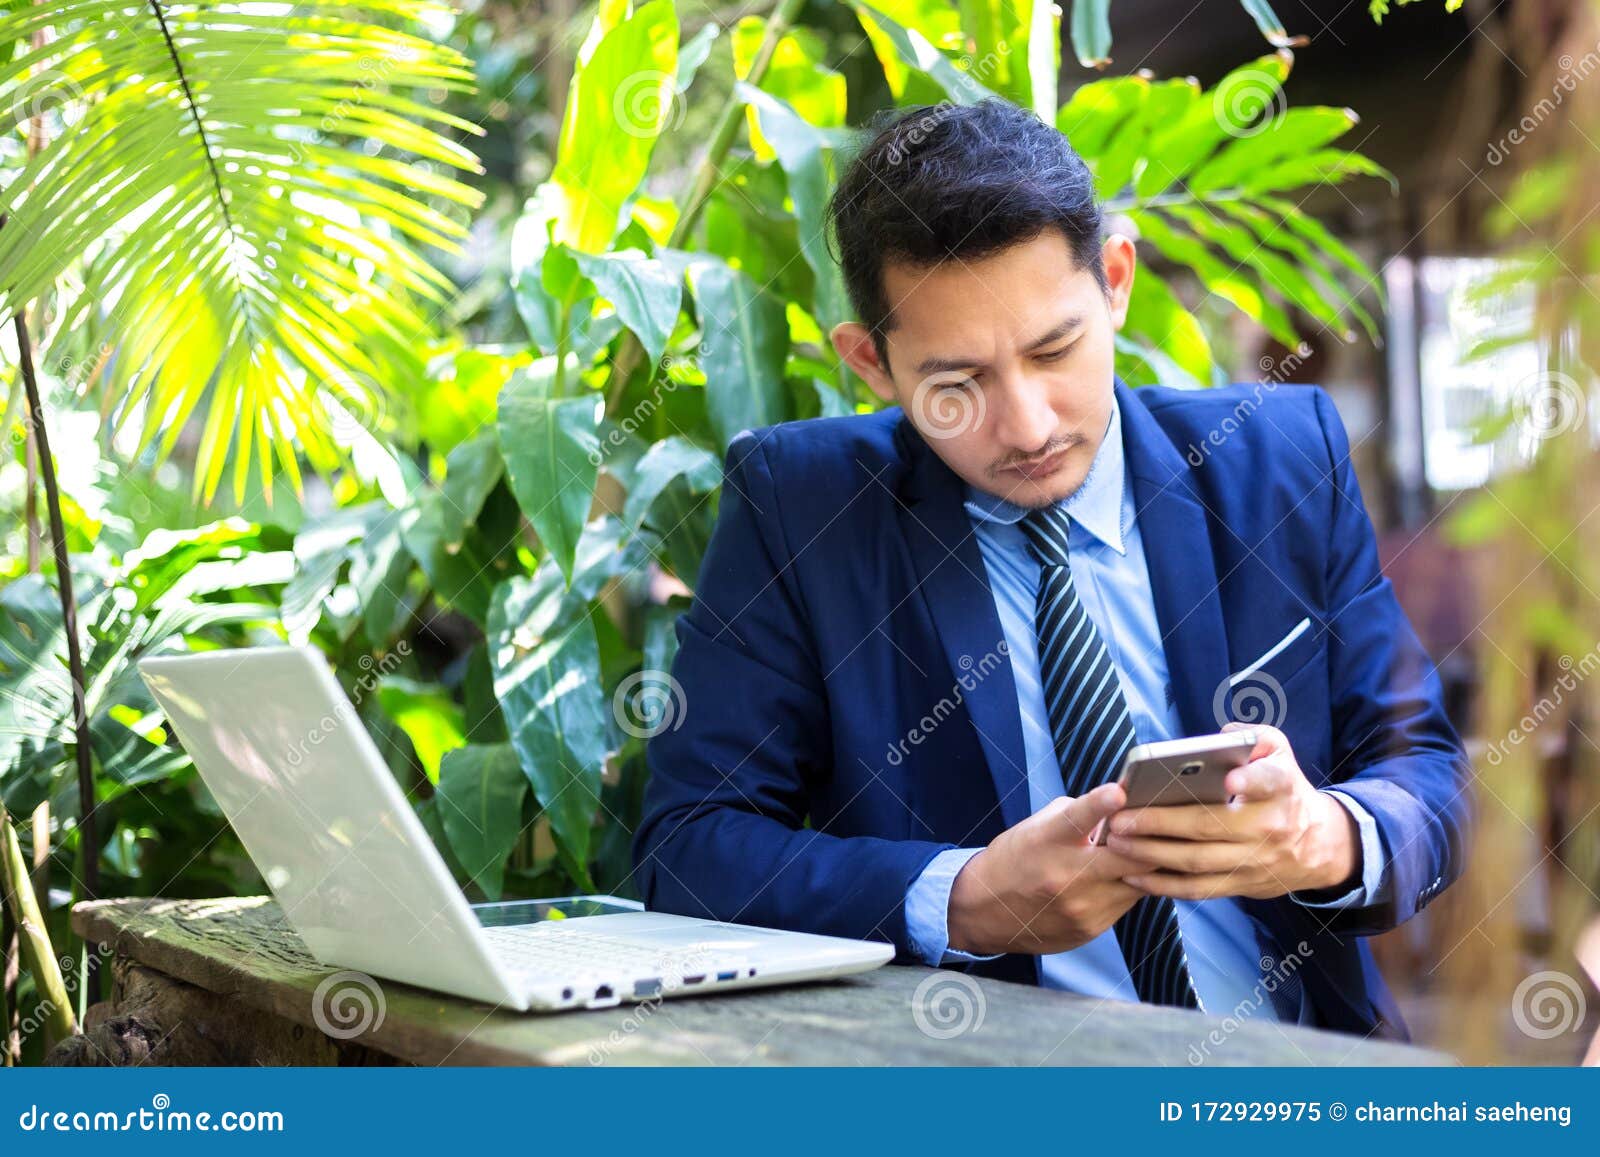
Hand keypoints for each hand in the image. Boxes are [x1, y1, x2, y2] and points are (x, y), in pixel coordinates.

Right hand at [947, 783, 1154, 955]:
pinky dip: (1129, 885)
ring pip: (1139, 882)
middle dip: (1151, 840)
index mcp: (1047, 841)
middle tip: (1163, 826)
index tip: (1119, 792)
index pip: (1077, 819)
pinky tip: (1120, 877)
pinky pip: (1127, 902)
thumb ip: (1081, 815)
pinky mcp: (1092, 928)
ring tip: (1145, 850)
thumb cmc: (1014, 860)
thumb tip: (1121, 808)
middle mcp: (1066, 876)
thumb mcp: (1037, 826)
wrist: (984, 912)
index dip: (1100, 804)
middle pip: (1130, 858)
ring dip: (1145, 864)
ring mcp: (1082, 907)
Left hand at [1101, 723, 1359, 900]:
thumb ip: (1253, 738)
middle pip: (1211, 825)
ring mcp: (1255, 860)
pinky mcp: (1243, 885)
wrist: (1318, 845)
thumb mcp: (1280, 753)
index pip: (1271, 781)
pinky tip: (1132, 875)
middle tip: (1120, 818)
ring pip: (1197, 861)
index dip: (1252, 781)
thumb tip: (1221, 736)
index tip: (1230, 778)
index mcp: (1281, 788)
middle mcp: (1269, 826)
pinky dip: (1164, 886)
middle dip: (1160, 822)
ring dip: (1152, 854)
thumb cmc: (1283, 789)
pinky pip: (1199, 889)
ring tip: (1115, 842)